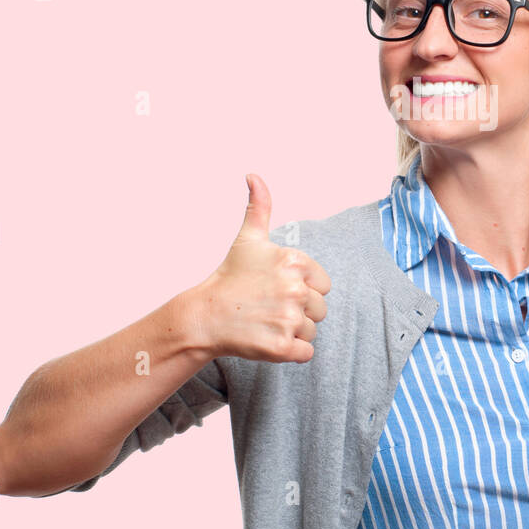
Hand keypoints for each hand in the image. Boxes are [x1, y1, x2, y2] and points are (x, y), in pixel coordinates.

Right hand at [191, 174, 331, 362]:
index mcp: (295, 261)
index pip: (324, 285)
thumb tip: (253, 175)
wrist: (205, 316)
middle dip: (298, 312)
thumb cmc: (230, 277)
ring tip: (265, 322)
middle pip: (320, 310)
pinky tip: (267, 340)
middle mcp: (295, 289)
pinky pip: (306, 353)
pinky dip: (290, 352)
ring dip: (292, 332)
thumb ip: (259, 206)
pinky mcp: (282, 347)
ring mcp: (289, 319)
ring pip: (311, 332)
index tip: (276, 289)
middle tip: (268, 307)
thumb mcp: (248, 238)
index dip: (303, 290)